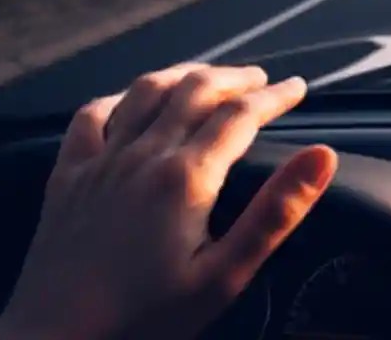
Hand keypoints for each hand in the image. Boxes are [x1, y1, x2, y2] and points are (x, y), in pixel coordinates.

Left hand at [0, 64, 335, 339]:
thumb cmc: (146, 318)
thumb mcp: (225, 276)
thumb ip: (276, 213)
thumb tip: (323, 156)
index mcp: (187, 177)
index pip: (241, 115)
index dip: (275, 97)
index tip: (298, 88)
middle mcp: (142, 155)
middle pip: (195, 90)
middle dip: (235, 78)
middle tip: (262, 79)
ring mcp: (100, 161)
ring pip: (146, 91)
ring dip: (184, 75)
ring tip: (209, 75)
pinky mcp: (66, 176)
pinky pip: (91, 116)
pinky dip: (120, 97)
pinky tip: (131, 99)